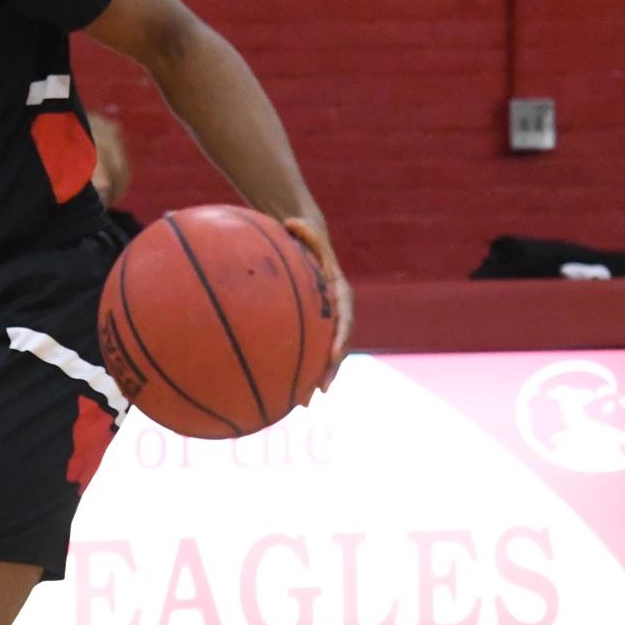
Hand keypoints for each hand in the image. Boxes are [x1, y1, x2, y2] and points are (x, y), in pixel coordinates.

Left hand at [284, 217, 351, 392]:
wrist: (307, 242)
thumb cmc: (304, 236)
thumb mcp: (304, 229)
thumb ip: (302, 230)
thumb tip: (290, 222)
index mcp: (339, 292)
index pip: (344, 318)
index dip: (340, 339)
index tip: (334, 356)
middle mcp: (337, 311)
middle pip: (338, 345)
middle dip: (330, 369)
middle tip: (321, 389)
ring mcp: (326, 321)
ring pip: (324, 354)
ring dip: (316, 377)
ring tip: (303, 402)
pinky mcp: (312, 325)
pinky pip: (307, 349)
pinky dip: (298, 368)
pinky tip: (280, 388)